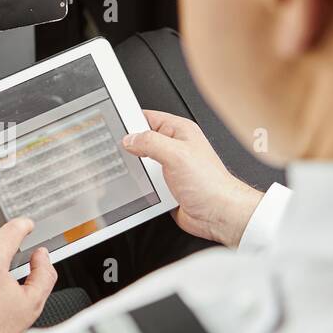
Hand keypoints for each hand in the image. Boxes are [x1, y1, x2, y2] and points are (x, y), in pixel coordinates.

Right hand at [122, 110, 263, 246]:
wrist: (219, 214)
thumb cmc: (210, 184)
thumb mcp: (176, 155)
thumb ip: (150, 142)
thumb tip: (130, 139)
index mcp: (179, 131)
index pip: (147, 117)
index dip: (130, 120)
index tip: (114, 127)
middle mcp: (175, 147)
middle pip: (141, 141)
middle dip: (129, 148)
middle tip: (118, 153)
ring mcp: (170, 167)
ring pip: (142, 163)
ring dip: (135, 170)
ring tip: (131, 172)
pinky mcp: (167, 186)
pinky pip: (146, 182)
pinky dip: (141, 186)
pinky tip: (140, 188)